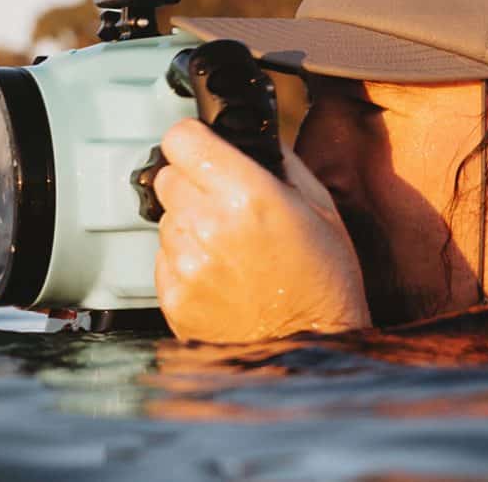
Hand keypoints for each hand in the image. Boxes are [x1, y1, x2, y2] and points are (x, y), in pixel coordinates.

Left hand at [153, 118, 370, 342]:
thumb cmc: (323, 283)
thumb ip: (280, 163)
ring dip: (189, 224)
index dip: (194, 139)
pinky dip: (185, 261)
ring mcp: (187, 265)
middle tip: (225, 202)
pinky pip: (164, 259)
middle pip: (167, 177)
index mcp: (247, 196)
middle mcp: (209, 226)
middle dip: (193, 182)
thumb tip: (248, 139)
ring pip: (165, 219)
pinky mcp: (174, 298)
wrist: (310, 348)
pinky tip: (220, 274)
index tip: (203, 146)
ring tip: (230, 247)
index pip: (181, 139)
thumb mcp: (320, 207)